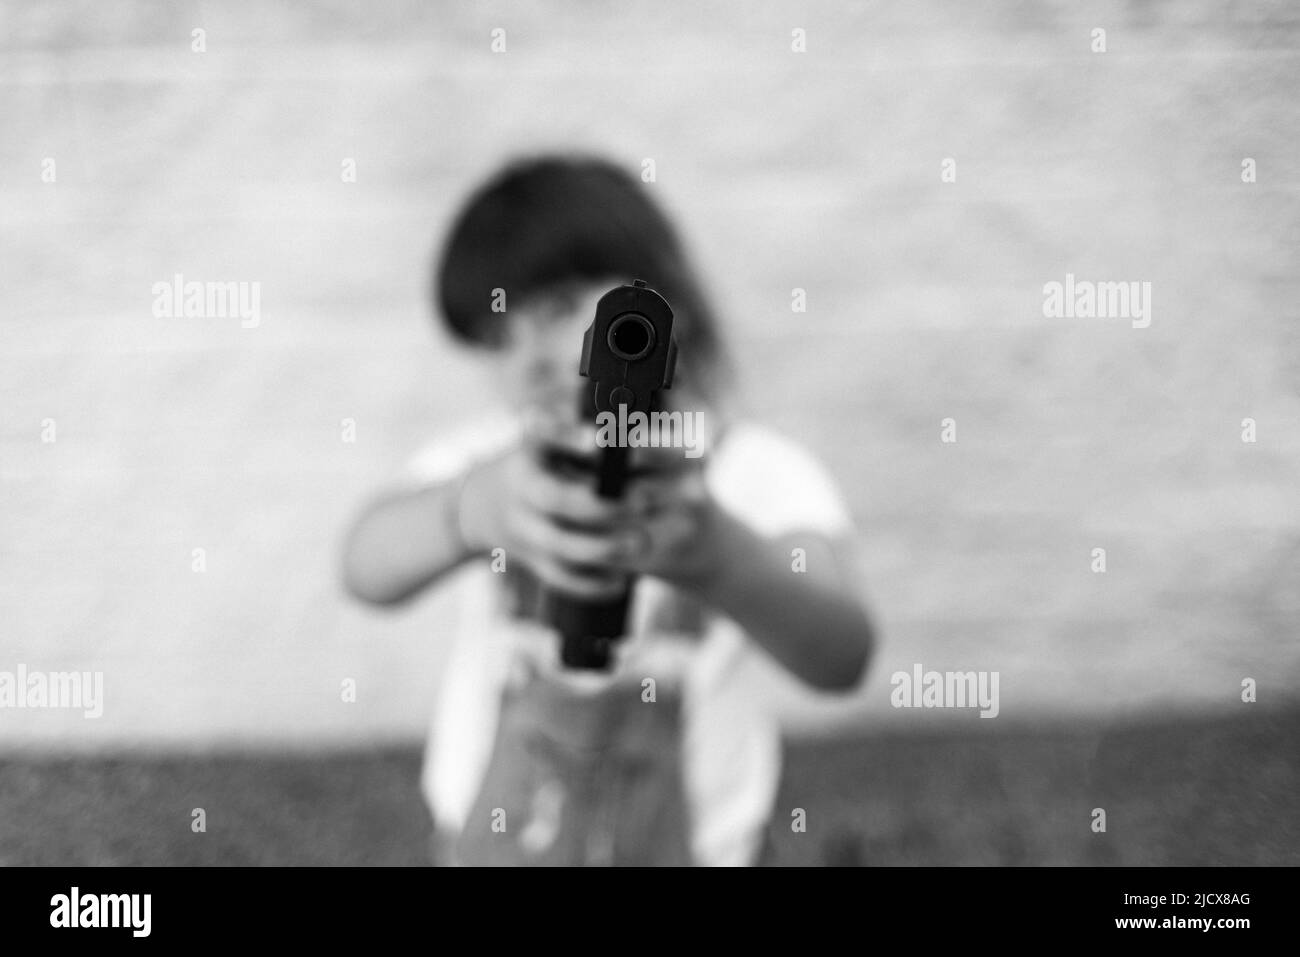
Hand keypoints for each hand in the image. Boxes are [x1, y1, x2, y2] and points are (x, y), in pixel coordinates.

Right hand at [457, 413, 722, 598]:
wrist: (495, 504)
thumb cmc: (552, 457)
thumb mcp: (564, 425)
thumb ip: (601, 410)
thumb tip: (656, 379)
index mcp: (532, 441)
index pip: (543, 432)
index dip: (573, 436)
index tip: (606, 438)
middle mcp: (521, 482)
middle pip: (556, 497)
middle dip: (602, 503)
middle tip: (645, 502)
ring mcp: (522, 525)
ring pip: (559, 544)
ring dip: (602, 546)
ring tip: (642, 543)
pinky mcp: (531, 560)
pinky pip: (559, 576)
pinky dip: (590, 582)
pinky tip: (620, 580)